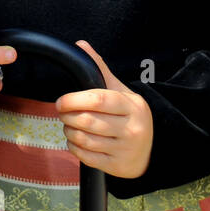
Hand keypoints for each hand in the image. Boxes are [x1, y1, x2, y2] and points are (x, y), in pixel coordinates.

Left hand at [55, 41, 152, 178]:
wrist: (149, 151)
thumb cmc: (129, 116)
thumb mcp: (120, 91)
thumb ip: (100, 69)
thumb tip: (81, 45)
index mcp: (132, 105)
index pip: (98, 100)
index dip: (73, 100)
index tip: (60, 101)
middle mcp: (132, 127)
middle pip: (88, 121)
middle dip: (68, 117)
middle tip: (62, 114)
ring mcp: (125, 148)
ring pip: (84, 139)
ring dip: (69, 132)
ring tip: (68, 126)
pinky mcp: (117, 165)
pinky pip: (86, 157)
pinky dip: (74, 148)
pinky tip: (74, 141)